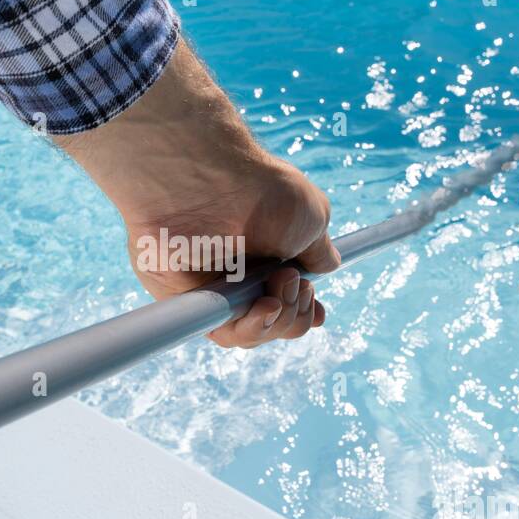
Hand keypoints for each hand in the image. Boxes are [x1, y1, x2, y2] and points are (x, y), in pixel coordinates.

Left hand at [56, 38, 339, 347]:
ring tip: (275, 286)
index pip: (287, 301)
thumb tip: (328, 267)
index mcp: (267, 255)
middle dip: (296, 313)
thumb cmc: (260, 193)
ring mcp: (215, 290)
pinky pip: (224, 333)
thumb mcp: (310, 220)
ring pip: (252, 335)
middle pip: (276, 324)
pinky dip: (249, 329)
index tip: (317, 311)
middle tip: (289, 280)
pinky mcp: (190, 301)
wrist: (210, 183)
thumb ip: (318, 253)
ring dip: (277, 320)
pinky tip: (262, 306)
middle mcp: (240, 275)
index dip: (303, 313)